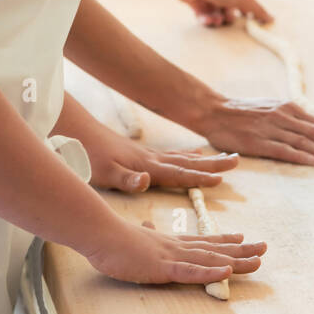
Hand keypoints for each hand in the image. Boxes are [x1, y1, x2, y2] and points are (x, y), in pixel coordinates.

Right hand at [82, 219, 265, 285]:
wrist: (100, 233)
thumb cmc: (112, 238)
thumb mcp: (133, 236)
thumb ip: (144, 234)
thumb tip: (146, 226)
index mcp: (170, 243)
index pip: (202, 241)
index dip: (224, 241)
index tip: (242, 238)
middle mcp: (176, 247)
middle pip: (214, 249)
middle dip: (241, 250)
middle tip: (263, 248)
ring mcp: (171, 257)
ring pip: (210, 260)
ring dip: (236, 260)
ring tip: (258, 260)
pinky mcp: (162, 268)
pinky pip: (190, 272)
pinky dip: (210, 273)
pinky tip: (227, 272)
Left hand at [88, 132, 239, 192]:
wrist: (77, 133)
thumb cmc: (89, 156)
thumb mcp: (104, 173)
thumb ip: (127, 179)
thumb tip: (146, 180)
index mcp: (147, 167)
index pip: (178, 174)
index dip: (199, 178)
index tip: (220, 180)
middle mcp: (152, 160)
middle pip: (188, 163)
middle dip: (212, 164)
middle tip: (236, 162)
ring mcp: (148, 156)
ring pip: (183, 158)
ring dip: (204, 160)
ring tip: (223, 159)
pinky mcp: (141, 155)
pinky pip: (172, 156)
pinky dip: (187, 156)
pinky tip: (193, 154)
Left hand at [173, 0, 271, 27]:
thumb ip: (257, 9)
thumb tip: (271, 19)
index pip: (244, 3)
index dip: (245, 13)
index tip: (247, 23)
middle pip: (229, 11)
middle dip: (228, 17)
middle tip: (226, 16)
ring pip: (216, 15)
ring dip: (216, 20)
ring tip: (214, 20)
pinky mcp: (196, 2)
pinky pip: (203, 16)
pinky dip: (205, 19)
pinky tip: (206, 19)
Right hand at [199, 97, 313, 165]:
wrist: (214, 111)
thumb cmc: (244, 112)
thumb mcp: (273, 108)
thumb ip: (297, 117)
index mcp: (288, 108)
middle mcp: (283, 117)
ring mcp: (271, 129)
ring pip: (304, 142)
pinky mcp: (258, 142)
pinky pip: (283, 150)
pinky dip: (300, 155)